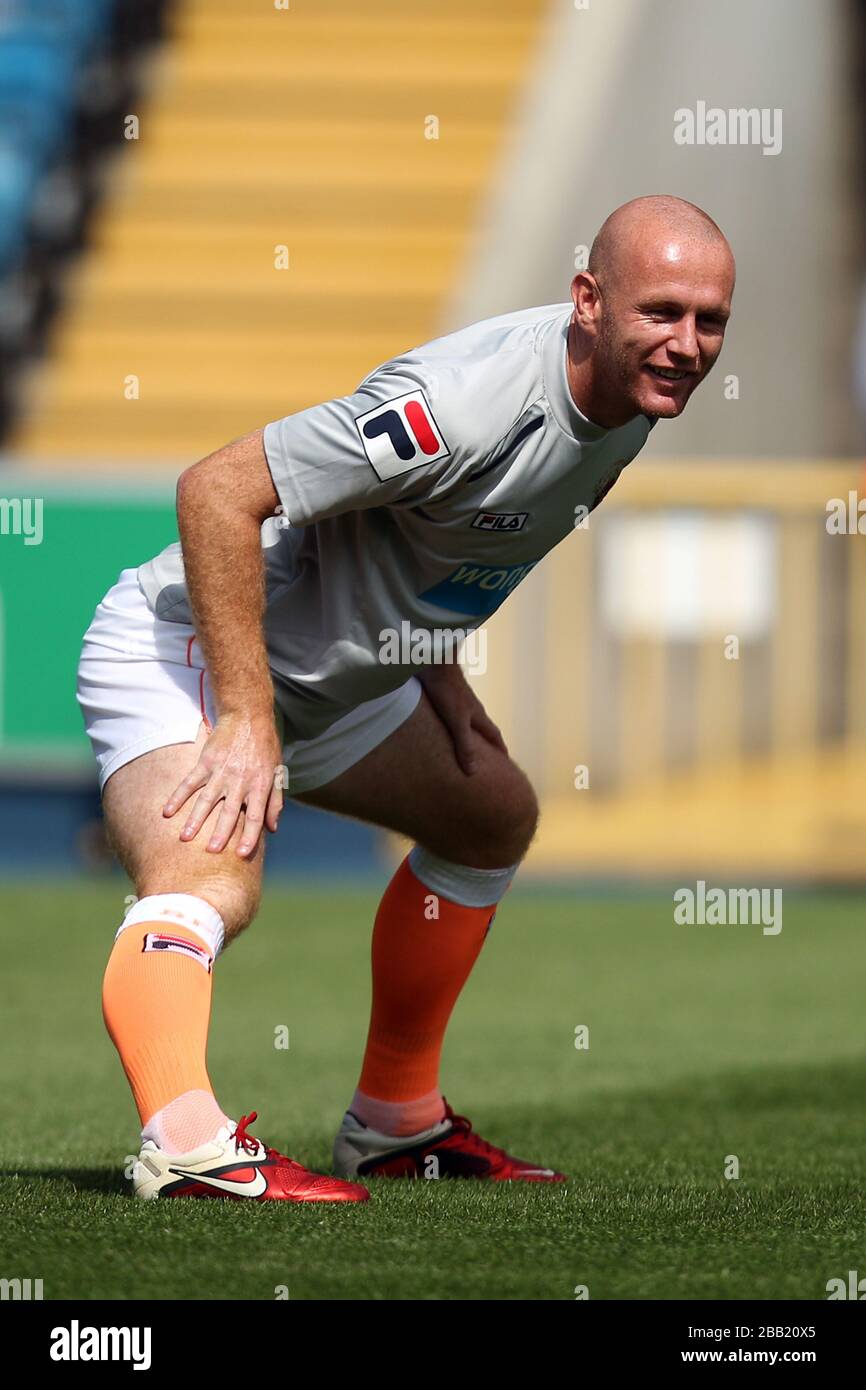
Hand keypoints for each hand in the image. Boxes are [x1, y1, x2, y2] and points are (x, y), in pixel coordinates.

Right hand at [162, 710, 283, 856]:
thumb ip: (275, 801)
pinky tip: (167, 812)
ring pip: (206, 799)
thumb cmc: (265, 747)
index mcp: (260, 785)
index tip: (241, 854)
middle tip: (210, 851)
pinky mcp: (206, 762)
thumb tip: (273, 829)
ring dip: (195, 819)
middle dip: (220, 833)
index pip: (255, 816)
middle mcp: (240, 780)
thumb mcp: (278, 772)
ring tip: (185, 837)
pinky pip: (189, 782)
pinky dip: (177, 797)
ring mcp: (221, 771)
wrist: (247, 716)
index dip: (249, 836)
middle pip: (230, 812)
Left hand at [419, 663, 506, 773]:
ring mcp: (457, 701)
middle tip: (488, 758)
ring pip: (466, 721)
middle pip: (482, 728)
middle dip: (486, 743)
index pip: (494, 735)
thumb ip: (464, 745)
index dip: (500, 749)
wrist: (433, 661)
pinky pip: (451, 715)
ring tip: (465, 745)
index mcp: (477, 715)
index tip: (506, 761)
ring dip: (468, 733)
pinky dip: (451, 725)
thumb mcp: (457, 722)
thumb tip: (473, 772)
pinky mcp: (443, 695)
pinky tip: (441, 728)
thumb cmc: (447, 690)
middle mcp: (471, 709)